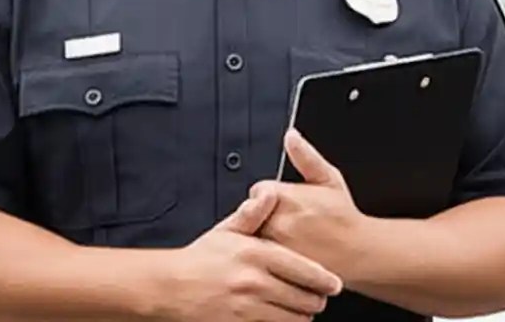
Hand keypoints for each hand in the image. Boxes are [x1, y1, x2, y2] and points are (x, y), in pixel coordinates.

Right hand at [162, 187, 342, 320]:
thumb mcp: (225, 231)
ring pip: (294, 318)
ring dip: (302, 316)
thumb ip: (252, 215)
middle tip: (318, 298)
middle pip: (305, 298)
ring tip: (302, 310)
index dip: (324, 279)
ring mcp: (248, 307)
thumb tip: (269, 194)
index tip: (334, 284)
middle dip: (316, 300)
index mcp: (255, 254)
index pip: (303, 269)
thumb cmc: (199, 260)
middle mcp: (254, 281)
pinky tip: (282, 318)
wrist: (170, 288)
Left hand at [251, 129, 366, 275]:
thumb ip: (305, 156)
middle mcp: (277, 223)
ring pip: (254, 235)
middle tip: (289, 222)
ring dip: (264, 235)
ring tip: (290, 238)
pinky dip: (269, 255)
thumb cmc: (344, 217)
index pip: (258, 191)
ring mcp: (276, 247)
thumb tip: (291, 135)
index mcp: (285, 197)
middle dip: (264, 215)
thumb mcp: (328, 179)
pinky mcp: (277, 267)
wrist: (359, 253)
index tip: (286, 203)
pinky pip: (261, 257)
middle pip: (252, 213)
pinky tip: (287, 254)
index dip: (270, 196)